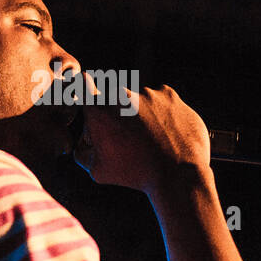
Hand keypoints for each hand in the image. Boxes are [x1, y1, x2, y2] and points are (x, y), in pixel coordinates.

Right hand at [73, 76, 210, 195]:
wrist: (177, 174)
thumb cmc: (135, 174)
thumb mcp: (98, 170)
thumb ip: (83, 150)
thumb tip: (84, 140)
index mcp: (99, 110)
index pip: (83, 86)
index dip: (84, 88)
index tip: (86, 86)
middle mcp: (121, 95)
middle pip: (113, 100)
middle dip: (117, 116)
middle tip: (128, 141)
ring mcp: (147, 92)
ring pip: (138, 102)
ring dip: (141, 116)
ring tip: (152, 142)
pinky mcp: (169, 95)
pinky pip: (160, 102)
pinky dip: (161, 115)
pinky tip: (166, 134)